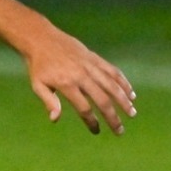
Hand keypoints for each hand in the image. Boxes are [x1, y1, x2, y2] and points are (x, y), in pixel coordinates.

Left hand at [20, 27, 136, 134]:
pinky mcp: (95, 58)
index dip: (91, 121)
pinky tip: (131, 93)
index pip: (84, 108)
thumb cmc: (38, 66)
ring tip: (132, 113)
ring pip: (112, 85)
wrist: (42, 39)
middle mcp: (82, 75)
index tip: (96, 130)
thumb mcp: (38, 85)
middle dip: (113, 117)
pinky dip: (123, 82)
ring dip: (124, 100)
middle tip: (120, 131)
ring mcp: (90, 65)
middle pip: (103, 99)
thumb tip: (55, 119)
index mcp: (67, 84)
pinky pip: (113, 71)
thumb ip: (48, 101)